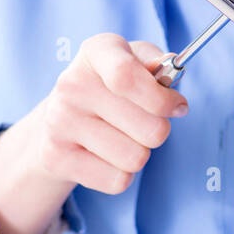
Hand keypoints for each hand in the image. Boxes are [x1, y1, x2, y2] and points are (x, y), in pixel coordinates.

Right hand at [27, 33, 188, 194]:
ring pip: (136, 158)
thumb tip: (172, 76)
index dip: (162, 98)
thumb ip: (159, 65)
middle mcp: (71, 84)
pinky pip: (118, 181)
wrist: (58, 122)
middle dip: (159, 131)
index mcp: (96, 52)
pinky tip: (105, 156)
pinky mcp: (56, 158)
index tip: (177, 107)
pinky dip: (121, 174)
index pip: (126, 76)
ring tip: (122, 138)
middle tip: (144, 123)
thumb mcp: (136, 63)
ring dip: (140, 153)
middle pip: (151, 128)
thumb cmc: (112, 88)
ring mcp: (59, 122)